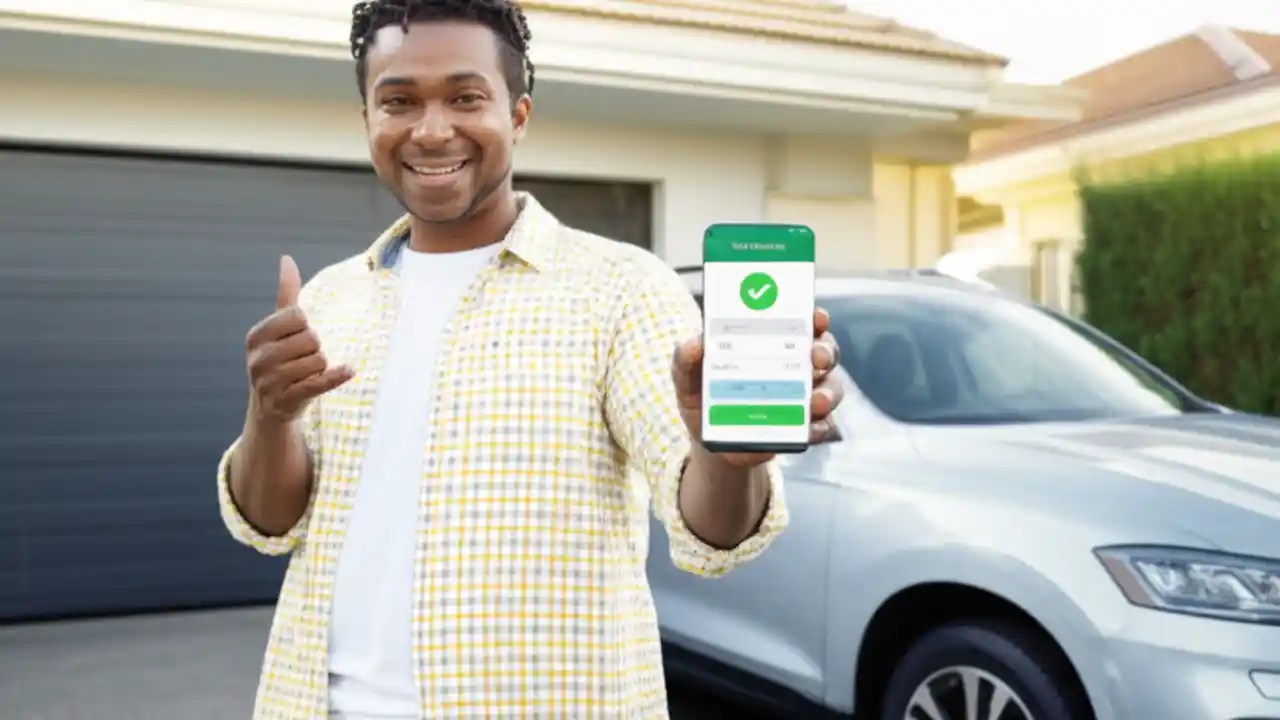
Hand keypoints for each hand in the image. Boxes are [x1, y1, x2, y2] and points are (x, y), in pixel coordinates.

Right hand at [244, 255, 353, 425]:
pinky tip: (348, 370)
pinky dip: (335, 376)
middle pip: (310, 338)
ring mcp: (271, 382)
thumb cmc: (278, 361)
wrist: (269, 409)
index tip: (296, 338)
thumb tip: (287, 259)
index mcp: (256, 336)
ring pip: (318, 360)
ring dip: (320, 367)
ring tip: (306, 375)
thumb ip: (286, 296)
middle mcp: (259, 358)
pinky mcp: (288, 401)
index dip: (305, 326)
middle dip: (315, 348)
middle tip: (302, 360)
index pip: (296, 316)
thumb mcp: (277, 330)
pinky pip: (318, 383)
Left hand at [672, 307, 844, 467]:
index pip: (802, 323)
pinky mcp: (805, 428)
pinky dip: (819, 427)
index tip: (816, 317)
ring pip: (831, 388)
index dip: (815, 317)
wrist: (708, 443)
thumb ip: (685, 359)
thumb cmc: (703, 397)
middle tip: (816, 358)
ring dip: (827, 393)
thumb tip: (696, 344)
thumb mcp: (687, 378)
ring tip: (814, 401)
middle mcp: (797, 366)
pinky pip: (823, 427)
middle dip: (826, 352)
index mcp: (773, 343)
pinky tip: (809, 429)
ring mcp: (805, 398)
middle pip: (825, 351)